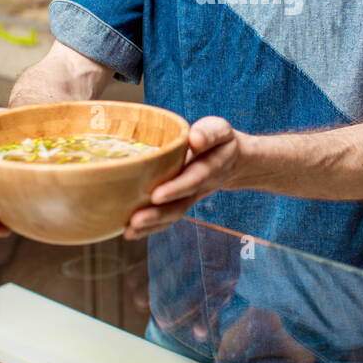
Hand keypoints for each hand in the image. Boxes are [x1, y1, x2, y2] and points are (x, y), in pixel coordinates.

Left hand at [124, 116, 249, 239]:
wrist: (233, 161)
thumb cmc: (220, 141)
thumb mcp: (219, 129)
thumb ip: (208, 133)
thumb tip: (194, 140)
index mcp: (211, 166)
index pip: (194, 178)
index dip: (177, 188)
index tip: (156, 196)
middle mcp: (200, 187)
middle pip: (181, 204)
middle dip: (159, 214)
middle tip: (136, 220)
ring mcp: (191, 197)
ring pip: (173, 214)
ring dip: (152, 224)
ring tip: (130, 231)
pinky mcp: (181, 202)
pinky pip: (168, 218)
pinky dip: (150, 227)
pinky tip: (130, 232)